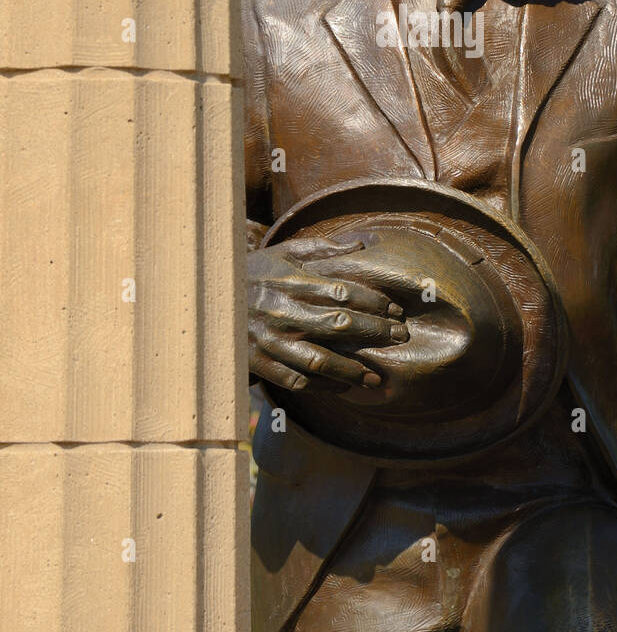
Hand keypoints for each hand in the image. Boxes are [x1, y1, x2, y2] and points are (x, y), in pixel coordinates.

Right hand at [248, 236, 409, 393]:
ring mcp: (269, 339)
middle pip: (339, 324)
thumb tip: (361, 243)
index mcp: (290, 280)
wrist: (201, 298)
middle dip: (375, 332)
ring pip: (320, 359)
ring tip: (377, 377)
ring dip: (353, 370)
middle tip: (401, 337)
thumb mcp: (281, 253)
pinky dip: (322, 386)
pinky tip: (342, 387)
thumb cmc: (249, 273)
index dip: (374, 302)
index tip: (396, 310)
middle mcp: (282, 310)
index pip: (343, 291)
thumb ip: (321, 248)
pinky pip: (295, 380)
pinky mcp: (258, 362)